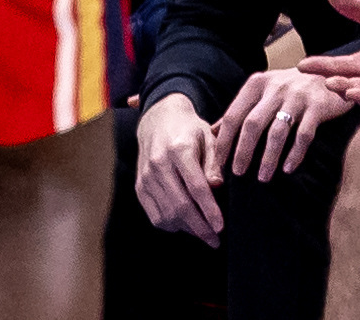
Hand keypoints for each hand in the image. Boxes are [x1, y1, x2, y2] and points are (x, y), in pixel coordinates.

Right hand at [134, 93, 225, 243]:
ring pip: (166, 214)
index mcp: (179, 149)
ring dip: (187, 229)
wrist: (158, 119)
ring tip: (203, 233)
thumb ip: (213, 162)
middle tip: (215, 239)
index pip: (196, 187)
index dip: (209, 210)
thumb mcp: (208, 137)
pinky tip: (185, 225)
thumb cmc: (189, 129)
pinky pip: (154, 215)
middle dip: (200, 227)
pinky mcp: (139, 186)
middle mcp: (159, 164)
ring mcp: (146, 177)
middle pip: (180, 205)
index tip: (220, 227)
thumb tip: (217, 187)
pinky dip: (171, 225)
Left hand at [210, 68, 351, 182]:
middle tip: (237, 174)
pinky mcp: (318, 105)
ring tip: (262, 177)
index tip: (219, 165)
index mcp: (257, 84)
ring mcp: (298, 96)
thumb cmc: (291, 88)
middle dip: (243, 152)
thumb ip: (241, 109)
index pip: (234, 116)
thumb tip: (214, 132)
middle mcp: (276, 87)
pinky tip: (288, 169)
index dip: (224, 142)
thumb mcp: (263, 91)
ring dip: (268, 157)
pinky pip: (304, 135)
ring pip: (277, 131)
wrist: (330, 73)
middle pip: (252, 124)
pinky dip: (295, 154)